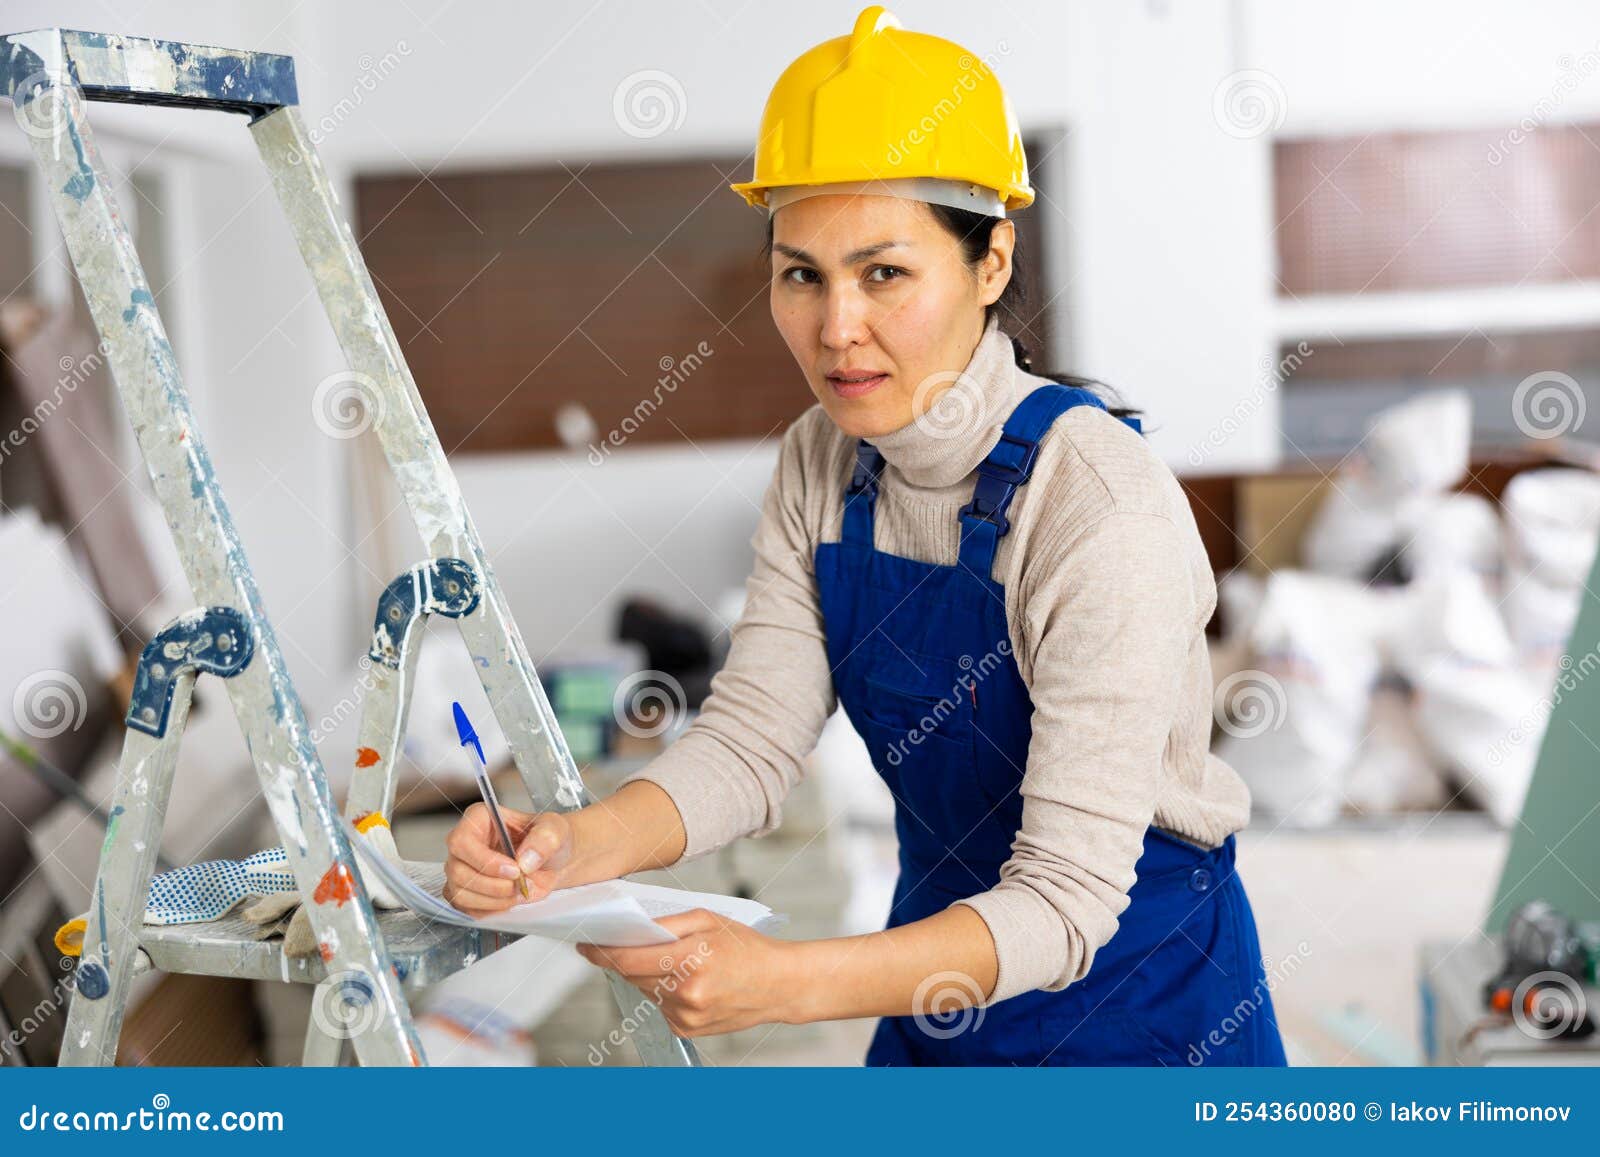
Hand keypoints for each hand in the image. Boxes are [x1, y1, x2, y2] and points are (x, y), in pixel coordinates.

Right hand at [443, 804, 574, 914]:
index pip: (462, 841)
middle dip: (493, 885)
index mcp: (479, 819)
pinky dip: (491, 910)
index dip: (485, 861)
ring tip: (518, 891)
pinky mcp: (466, 891)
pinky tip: (509, 900)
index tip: (514, 870)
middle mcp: (465, 843)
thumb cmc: (548, 840)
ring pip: (460, 893)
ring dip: (494, 900)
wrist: (552, 863)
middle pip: (458, 871)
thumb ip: (545, 839)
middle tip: (519, 884)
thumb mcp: (555, 829)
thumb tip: (525, 860)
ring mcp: (462, 868)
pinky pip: (466, 909)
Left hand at [576, 910, 805, 1036]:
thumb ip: (666, 925)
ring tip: (680, 962)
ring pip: (645, 991)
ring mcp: (686, 1015)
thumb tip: (629, 931)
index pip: (629, 960)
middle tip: (629, 943)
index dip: (601, 953)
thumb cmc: (747, 948)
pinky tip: (689, 982)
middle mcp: (686, 992)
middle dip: (627, 960)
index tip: (585, 946)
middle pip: (633, 976)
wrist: (779, 984)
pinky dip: (664, 992)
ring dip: (649, 976)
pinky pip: (659, 1006)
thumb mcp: (708, 920)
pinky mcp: (687, 1029)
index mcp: (691, 959)